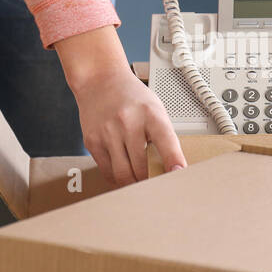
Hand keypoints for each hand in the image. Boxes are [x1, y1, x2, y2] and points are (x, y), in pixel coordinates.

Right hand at [55, 25, 186, 185]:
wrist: (100, 80)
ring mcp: (107, 133)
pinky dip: (117, 179)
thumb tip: (172, 169)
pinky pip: (107, 171)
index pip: (166, 141)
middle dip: (150, 183)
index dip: (174, 161)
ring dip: (133, 185)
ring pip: (122, 174)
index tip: (179, 175)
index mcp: (150, 113)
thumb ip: (163, 136)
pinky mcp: (92, 141)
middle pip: (141, 167)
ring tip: (141, 186)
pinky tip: (124, 175)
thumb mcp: (155, 108)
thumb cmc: (132, 97)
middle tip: (158, 191)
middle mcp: (128, 122)